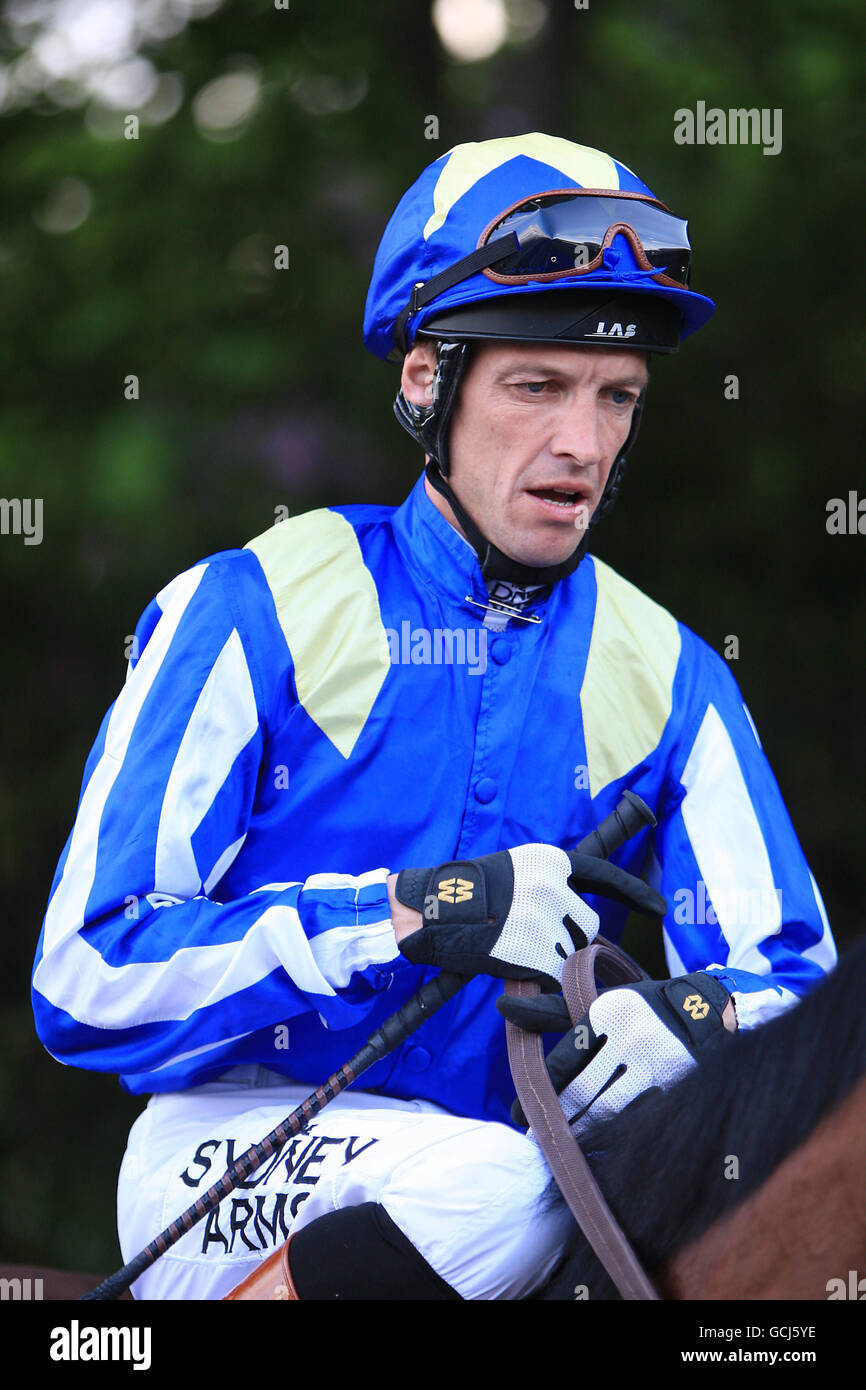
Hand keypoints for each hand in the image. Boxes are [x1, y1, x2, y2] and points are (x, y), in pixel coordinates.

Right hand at [393, 844, 665, 987]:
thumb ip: (547, 884)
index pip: (604, 876)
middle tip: (534, 936)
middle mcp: (556, 889)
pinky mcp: (536, 955)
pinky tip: (519, 978)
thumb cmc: (467, 891)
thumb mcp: (513, 869)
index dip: (633, 893)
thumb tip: (572, 912)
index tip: (658, 907)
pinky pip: (556, 978)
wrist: (434, 911)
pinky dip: (545, 986)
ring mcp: (548, 922)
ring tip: (515, 949)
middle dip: (570, 935)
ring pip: (571, 952)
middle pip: (587, 924)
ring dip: (552, 958)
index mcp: (551, 861)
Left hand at [498, 971, 733, 1133]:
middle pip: (582, 1094)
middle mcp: (631, 1041)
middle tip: (535, 1140)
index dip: (539, 1094)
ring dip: (582, 1133)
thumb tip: (503, 1008)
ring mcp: (657, 1068)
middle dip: (556, 1120)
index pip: (562, 1065)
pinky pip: (636, 1120)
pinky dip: (614, 1135)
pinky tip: (599, 1145)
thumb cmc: (637, 1008)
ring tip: (562, 1147)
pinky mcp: (675, 1089)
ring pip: (608, 1112)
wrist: (705, 1011)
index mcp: (606, 1015)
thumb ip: (550, 1011)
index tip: (520, 1114)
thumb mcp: (595, 1001)